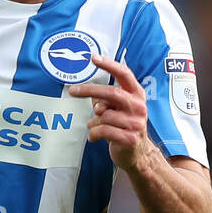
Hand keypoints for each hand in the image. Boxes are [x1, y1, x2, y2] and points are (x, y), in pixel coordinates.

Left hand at [68, 53, 148, 172]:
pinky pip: (103, 130)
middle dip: (90, 90)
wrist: (137, 154)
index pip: (124, 74)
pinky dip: (93, 134)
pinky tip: (94, 137)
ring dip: (93, 122)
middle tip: (73, 91)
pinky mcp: (129, 138)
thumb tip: (92, 96)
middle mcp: (139, 107)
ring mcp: (136, 123)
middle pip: (111, 93)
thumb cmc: (123, 128)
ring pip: (103, 115)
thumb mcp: (117, 110)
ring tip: (94, 127)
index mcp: (137, 95)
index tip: (93, 58)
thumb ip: (106, 100)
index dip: (109, 65)